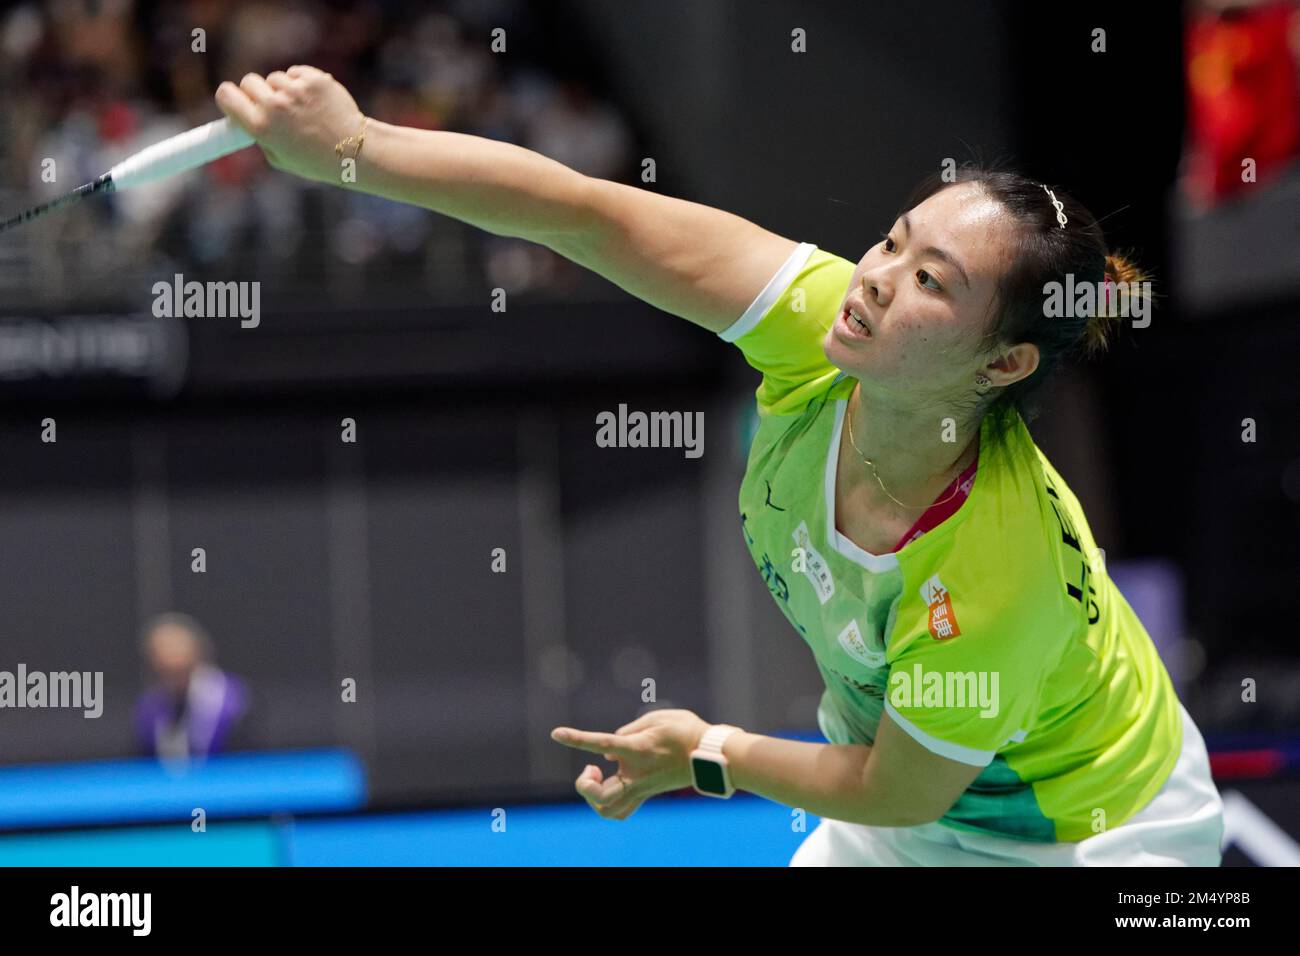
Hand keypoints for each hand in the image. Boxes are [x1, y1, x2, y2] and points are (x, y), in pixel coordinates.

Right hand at [215, 65, 365, 184]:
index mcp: (261, 127)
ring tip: (300, 110)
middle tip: (270, 106)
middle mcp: (276, 106)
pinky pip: (295, 73)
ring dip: (281, 89)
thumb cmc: (314, 160)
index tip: (235, 100)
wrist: (354, 152)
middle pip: (248, 81)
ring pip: (274, 78)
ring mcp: (296, 91)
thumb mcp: (278, 158)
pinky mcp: (314, 79)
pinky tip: (312, 100)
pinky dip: (300, 82)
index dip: (229, 97)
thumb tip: (244, 114)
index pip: (226, 95)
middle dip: (255, 92)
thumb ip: (258, 134)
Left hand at [551, 708, 710, 819]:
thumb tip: (608, 753)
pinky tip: (612, 783)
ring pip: (608, 810)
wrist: (711, 755)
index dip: (577, 739)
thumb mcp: (657, 718)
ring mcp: (642, 789)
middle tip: (591, 769)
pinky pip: (621, 810)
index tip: (556, 733)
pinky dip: (609, 803)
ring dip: (595, 796)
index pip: (601, 745)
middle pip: (599, 796)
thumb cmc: (686, 730)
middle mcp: (637, 775)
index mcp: (638, 750)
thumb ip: (629, 730)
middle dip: (585, 785)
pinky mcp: (648, 794)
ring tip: (599, 776)